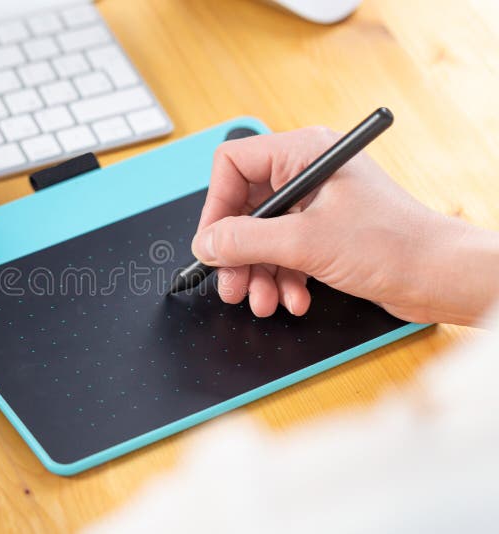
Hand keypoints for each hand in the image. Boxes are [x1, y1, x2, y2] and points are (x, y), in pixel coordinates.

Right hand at [191, 126, 498, 324]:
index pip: (233, 165)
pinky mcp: (324, 232)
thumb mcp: (305, 243)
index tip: (212, 243)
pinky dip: (283, 278)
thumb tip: (206, 242)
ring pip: (262, 236)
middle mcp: (306, 173)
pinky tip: (295, 299)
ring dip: (259, 273)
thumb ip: (246, 240)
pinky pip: (284, 252)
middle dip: (238, 253)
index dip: (217, 205)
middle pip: (244, 208)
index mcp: (303, 153)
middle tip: (232, 286)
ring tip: (264, 302)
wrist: (440, 277)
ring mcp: (315, 204)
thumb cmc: (392, 245)